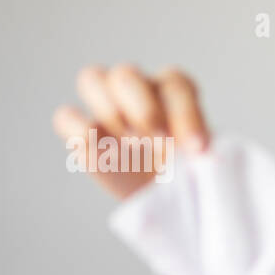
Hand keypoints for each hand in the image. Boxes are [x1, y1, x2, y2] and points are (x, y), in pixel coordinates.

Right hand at [51, 63, 209, 199]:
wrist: (171, 200)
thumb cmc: (193, 175)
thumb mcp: (207, 163)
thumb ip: (205, 153)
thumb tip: (203, 156)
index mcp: (175, 92)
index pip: (175, 85)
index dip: (185, 114)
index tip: (198, 150)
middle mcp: (140, 90)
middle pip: (127, 74)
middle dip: (143, 108)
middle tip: (160, 143)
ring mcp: (107, 107)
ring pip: (92, 78)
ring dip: (109, 110)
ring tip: (132, 146)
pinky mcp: (85, 133)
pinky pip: (67, 116)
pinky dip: (77, 130)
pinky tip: (97, 152)